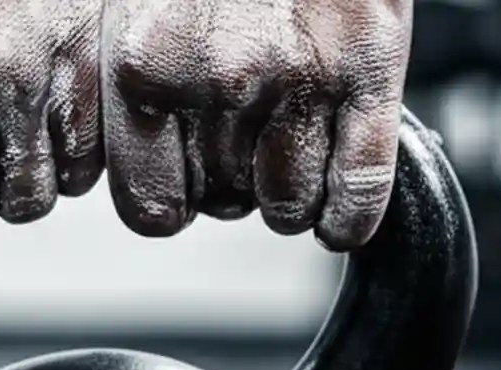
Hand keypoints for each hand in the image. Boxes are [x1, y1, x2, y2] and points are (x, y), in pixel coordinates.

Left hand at [102, 0, 411, 248]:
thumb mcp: (133, 3)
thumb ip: (132, 84)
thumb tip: (141, 169)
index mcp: (140, 66)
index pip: (151, 206)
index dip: (172, 201)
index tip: (184, 185)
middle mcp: (216, 79)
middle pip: (221, 205)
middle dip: (229, 185)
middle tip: (240, 138)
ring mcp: (297, 79)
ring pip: (285, 207)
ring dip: (286, 196)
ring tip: (284, 146)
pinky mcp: (368, 69)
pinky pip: (355, 191)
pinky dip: (346, 217)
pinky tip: (335, 211)